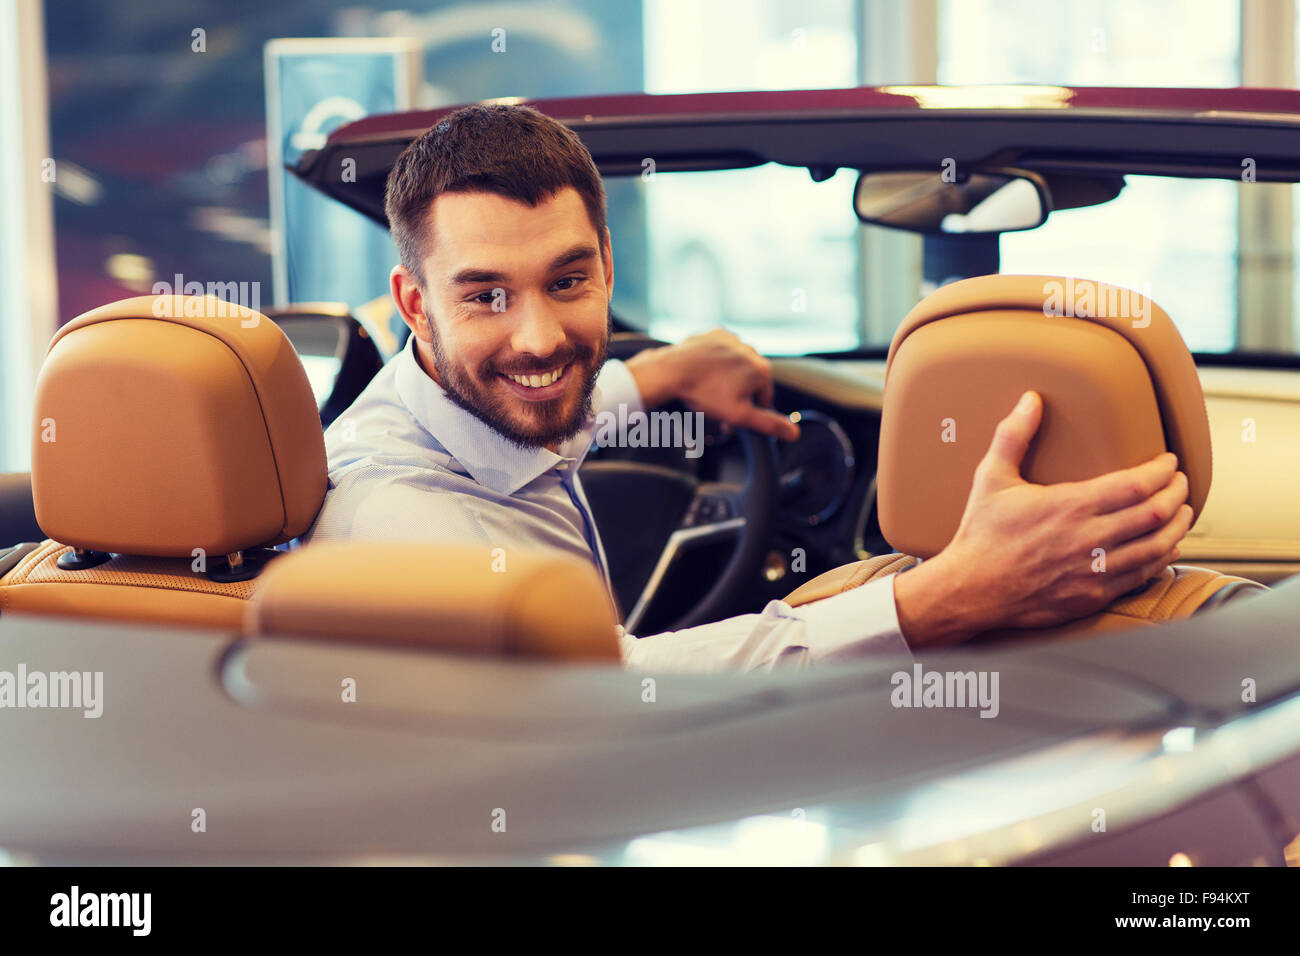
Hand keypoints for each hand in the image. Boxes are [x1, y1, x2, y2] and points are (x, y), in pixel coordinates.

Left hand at [624, 328, 799, 440]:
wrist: (672, 370)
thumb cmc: (705, 392)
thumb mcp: (740, 415)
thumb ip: (769, 424)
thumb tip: (794, 433)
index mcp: (761, 370)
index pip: (763, 400)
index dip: (748, 414)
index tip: (731, 423)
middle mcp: (751, 351)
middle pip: (748, 383)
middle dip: (735, 398)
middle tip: (716, 409)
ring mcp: (732, 340)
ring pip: (734, 368)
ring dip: (725, 381)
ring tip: (706, 392)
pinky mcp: (714, 334)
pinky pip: (719, 354)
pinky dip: (714, 364)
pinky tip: (702, 375)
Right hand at [893, 391, 1192, 646]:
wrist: (970, 589)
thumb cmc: (980, 534)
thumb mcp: (991, 478)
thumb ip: (1013, 436)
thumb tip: (1030, 400)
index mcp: (1069, 506)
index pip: (1136, 484)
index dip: (1162, 471)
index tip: (1169, 462)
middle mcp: (1089, 539)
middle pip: (1156, 514)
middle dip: (1177, 494)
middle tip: (1181, 483)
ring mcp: (1094, 570)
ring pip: (1157, 546)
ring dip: (1177, 527)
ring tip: (1182, 512)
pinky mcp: (1093, 595)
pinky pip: (1142, 576)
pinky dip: (1162, 558)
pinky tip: (1164, 547)